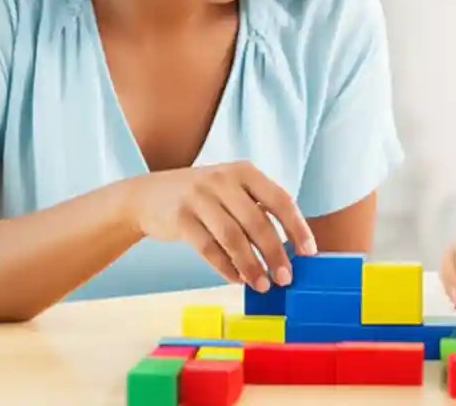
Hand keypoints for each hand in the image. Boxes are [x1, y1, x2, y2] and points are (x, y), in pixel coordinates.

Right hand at [124, 161, 316, 291]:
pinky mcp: (179, 218)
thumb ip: (256, 211)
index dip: (297, 227)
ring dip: (251, 265)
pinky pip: (208, 248)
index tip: (308, 252)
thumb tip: (288, 250)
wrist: (148, 195)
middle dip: (275, 253)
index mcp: (244, 171)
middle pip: (257, 222)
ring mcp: (198, 197)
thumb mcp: (230, 190)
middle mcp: (222, 180)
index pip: (280, 199)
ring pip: (233, 237)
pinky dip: (225, 267)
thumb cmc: (202, 197)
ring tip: (262, 285)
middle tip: (285, 278)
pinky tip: (236, 279)